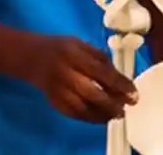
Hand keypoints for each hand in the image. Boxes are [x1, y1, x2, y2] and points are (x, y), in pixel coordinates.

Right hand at [22, 35, 137, 122]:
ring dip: (102, 114)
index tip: (133, 93)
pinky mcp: (53, 101)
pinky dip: (89, 118)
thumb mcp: (81, 44)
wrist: (29, 57)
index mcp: (74, 54)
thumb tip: (120, 77)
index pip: (100, 71)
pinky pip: (73, 113)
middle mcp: (65, 72)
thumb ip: (100, 59)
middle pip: (91, 92)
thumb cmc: (60, 48)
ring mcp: (57, 89)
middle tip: (126, 107)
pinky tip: (101, 117)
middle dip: (112, 103)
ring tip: (116, 114)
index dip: (119, 84)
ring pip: (82, 107)